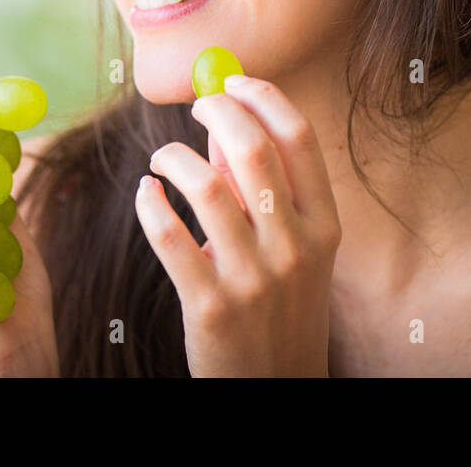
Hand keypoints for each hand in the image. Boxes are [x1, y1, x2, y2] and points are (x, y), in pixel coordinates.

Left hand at [135, 75, 340, 376]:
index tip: (234, 82)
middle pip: (252, 149)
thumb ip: (265, 190)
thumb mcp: (294, 250)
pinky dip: (150, 204)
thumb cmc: (281, 305)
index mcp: (323, 226)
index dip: (263, 97)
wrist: (276, 388)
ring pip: (205, 186)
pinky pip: (169, 236)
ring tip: (163, 160)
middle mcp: (294, 248)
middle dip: (217, 111)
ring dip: (174, 157)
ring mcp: (253, 278)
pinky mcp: (210, 306)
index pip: (298, 138)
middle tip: (196, 107)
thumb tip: (225, 127)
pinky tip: (146, 193)